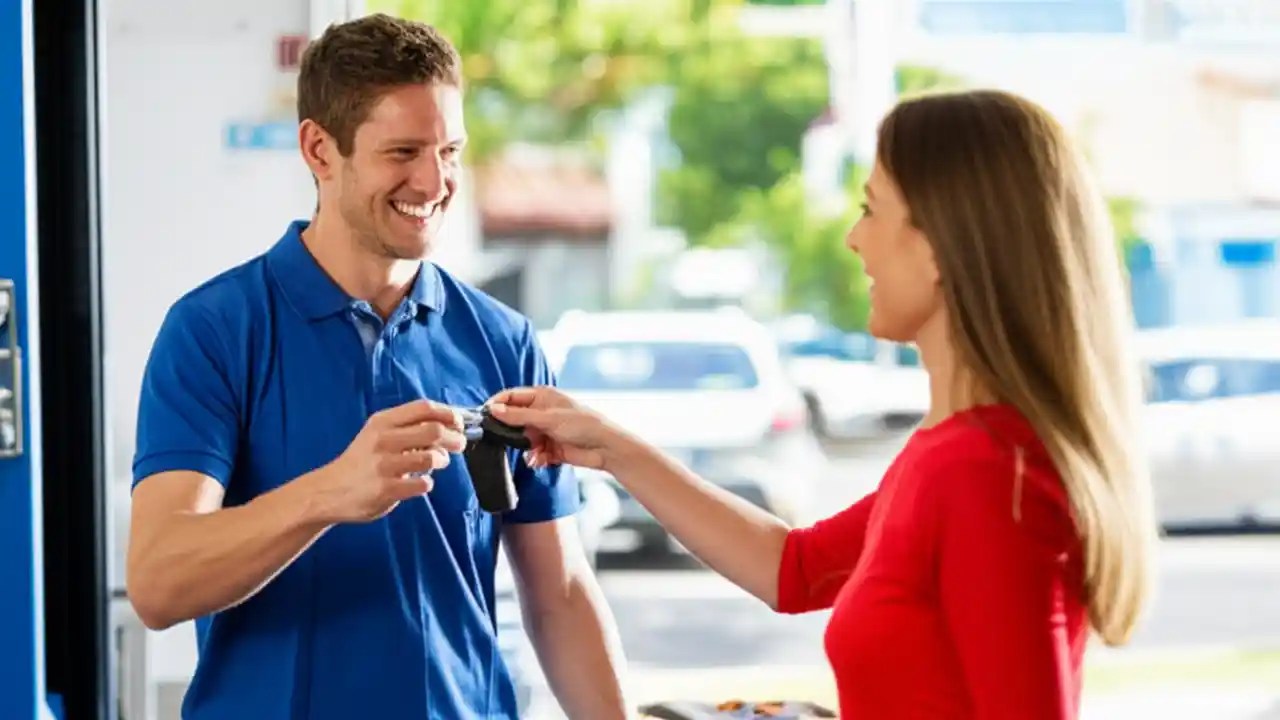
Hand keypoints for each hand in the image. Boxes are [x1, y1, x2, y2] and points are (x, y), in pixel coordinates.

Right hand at [312, 399, 466, 522]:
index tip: (458, 422)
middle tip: (458, 444)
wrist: (328, 490)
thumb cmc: (361, 461)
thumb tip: (446, 426)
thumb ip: (406, 428)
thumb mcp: (377, 434)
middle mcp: (383, 439)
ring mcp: (384, 465)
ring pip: (431, 457)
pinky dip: (427, 483)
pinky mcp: (385, 489)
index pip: (424, 408)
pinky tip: (420, 483)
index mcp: (382, 422)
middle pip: (433, 430)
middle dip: (454, 438)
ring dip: (442, 460)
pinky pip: (422, 484)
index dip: (448, 413)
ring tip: (438, 463)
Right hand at [487, 386, 621, 470]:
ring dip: (524, 448)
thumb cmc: (582, 424)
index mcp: (542, 397)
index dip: (497, 405)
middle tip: (501, 439)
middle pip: (515, 420)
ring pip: (523, 440)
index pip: (511, 397)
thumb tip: (494, 410)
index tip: (484, 416)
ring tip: (531, 452)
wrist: (604, 448)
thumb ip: (519, 416)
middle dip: (510, 431)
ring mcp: (546, 431)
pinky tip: (538, 461)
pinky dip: (534, 458)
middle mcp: (542, 412)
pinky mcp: (550, 448)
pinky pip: (534, 454)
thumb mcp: (547, 418)